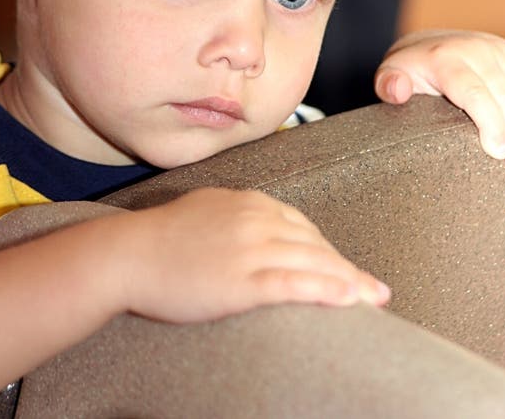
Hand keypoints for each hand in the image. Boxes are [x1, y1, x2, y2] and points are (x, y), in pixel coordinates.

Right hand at [116, 187, 389, 323]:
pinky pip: (292, 285)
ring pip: (313, 264)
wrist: (129, 254)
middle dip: (348, 269)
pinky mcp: (241, 280)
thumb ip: (238, 213)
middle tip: (375, 291)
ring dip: (349, 284)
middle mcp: (256, 220)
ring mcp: (250, 248)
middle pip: (315, 245)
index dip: (329, 252)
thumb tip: (259, 224)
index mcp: (250, 202)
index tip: (348, 270)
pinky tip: (347, 301)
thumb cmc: (162, 236)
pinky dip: (325, 292)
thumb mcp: (207, 208)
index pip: (303, 227)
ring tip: (373, 302)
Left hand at [375, 29, 504, 164]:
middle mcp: (476, 50)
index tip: (497, 152)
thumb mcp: (391, 72)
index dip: (489, 123)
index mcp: (445, 57)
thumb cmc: (411, 68)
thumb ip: (387, 84)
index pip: (473, 92)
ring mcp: (498, 51)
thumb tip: (398, 91)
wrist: (429, 43)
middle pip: (504, 95)